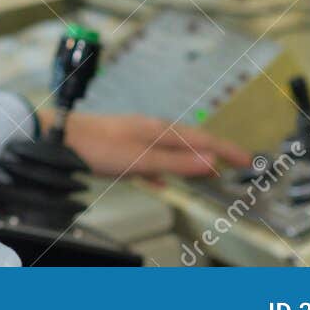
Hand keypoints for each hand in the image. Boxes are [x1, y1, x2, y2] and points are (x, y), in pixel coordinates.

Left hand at [49, 110, 250, 178]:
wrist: (60, 139)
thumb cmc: (98, 147)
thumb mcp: (142, 159)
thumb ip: (177, 163)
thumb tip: (212, 162)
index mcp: (160, 130)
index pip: (203, 139)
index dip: (227, 150)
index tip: (248, 160)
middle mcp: (151, 129)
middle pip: (191, 142)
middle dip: (214, 153)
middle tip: (236, 165)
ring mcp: (136, 137)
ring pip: (172, 150)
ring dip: (191, 161)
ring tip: (206, 173)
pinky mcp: (122, 147)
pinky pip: (152, 159)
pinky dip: (165, 169)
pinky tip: (161, 180)